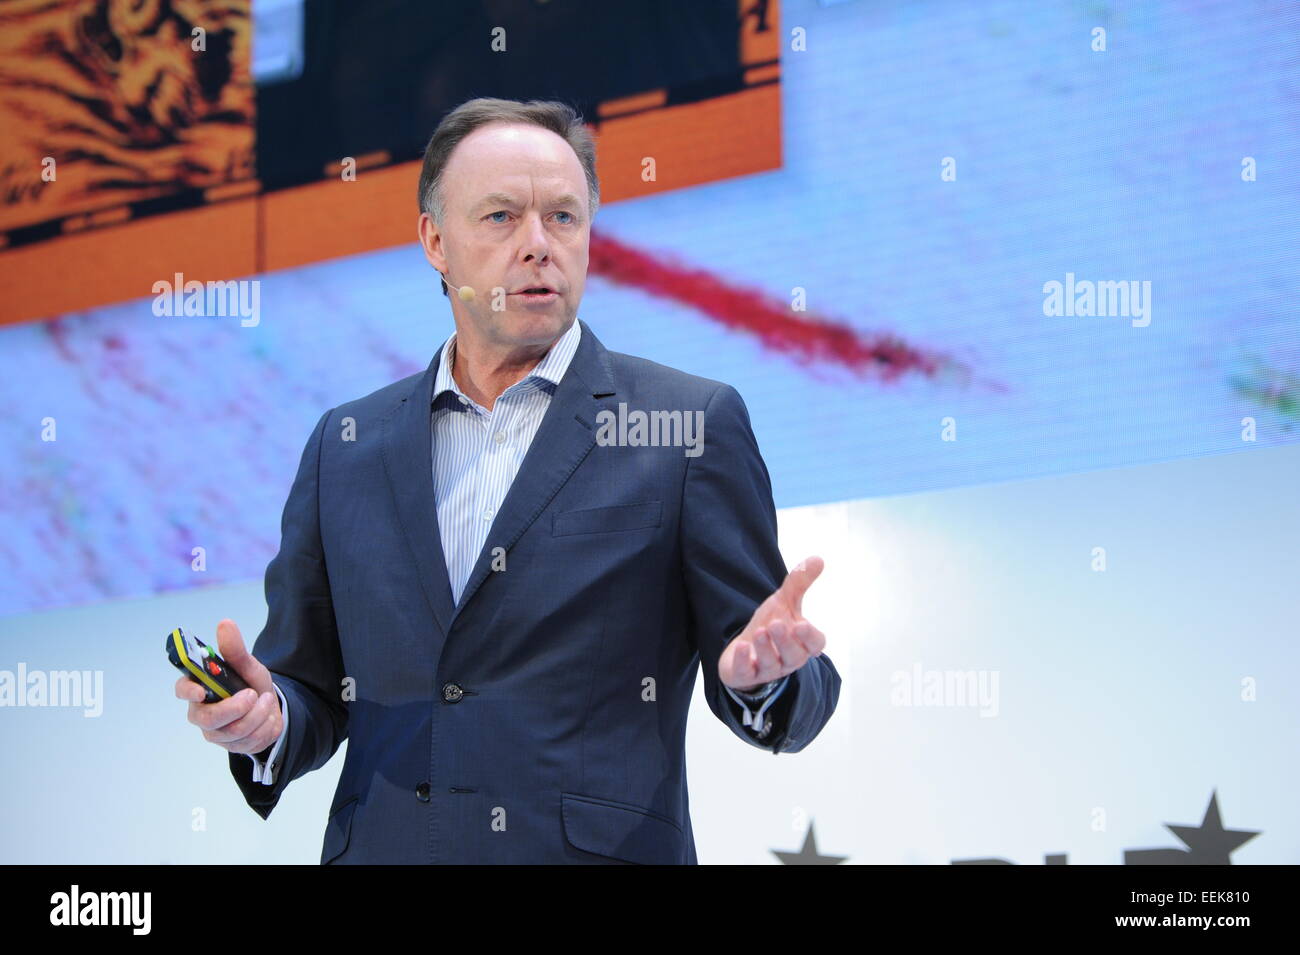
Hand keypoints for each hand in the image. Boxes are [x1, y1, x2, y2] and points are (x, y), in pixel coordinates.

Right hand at [175, 618, 282, 755]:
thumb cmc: (251, 683)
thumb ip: (235, 649)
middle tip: (254, 695)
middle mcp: (202, 712)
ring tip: (266, 701)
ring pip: (233, 731)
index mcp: (200, 688)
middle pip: (208, 719)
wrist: (270, 706)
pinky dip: (265, 727)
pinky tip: (268, 718)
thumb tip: (225, 624)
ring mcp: (215, 732)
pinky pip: (248, 742)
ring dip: (258, 715)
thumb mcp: (248, 665)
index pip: (182, 690)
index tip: (200, 691)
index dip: (188, 692)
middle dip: (235, 708)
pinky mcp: (230, 746)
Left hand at [719, 556, 825, 691]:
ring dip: (766, 648)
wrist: (744, 650)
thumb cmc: (771, 626)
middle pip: (794, 655)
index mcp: (802, 643)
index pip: (815, 644)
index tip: (802, 624)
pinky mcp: (746, 675)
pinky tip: (741, 646)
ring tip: (761, 631)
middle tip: (776, 624)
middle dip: (785, 641)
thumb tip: (818, 558)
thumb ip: (799, 583)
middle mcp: (788, 659)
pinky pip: (747, 673)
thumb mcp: (783, 602)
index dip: (810, 637)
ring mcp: (767, 669)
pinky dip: (744, 661)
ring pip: (771, 664)